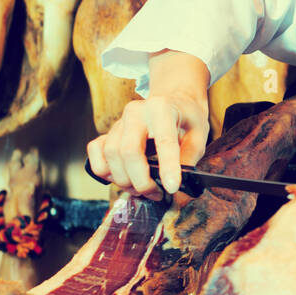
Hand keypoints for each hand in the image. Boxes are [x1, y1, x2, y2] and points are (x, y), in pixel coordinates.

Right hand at [87, 91, 209, 200]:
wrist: (174, 101)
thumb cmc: (187, 118)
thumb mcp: (199, 135)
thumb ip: (189, 157)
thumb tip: (173, 183)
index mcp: (162, 109)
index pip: (163, 141)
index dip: (167, 167)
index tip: (171, 188)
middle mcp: (136, 112)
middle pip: (128, 151)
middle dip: (141, 181)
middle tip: (156, 193)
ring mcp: (119, 121)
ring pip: (110, 155)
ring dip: (125, 180)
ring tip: (144, 189)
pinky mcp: (109, 131)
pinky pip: (95, 152)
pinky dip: (105, 170)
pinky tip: (124, 177)